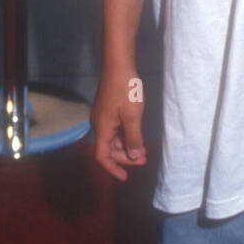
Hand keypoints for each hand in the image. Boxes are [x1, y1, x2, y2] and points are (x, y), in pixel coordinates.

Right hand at [91, 65, 146, 179]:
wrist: (117, 66)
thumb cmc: (125, 90)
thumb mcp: (132, 116)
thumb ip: (133, 138)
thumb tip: (135, 157)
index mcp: (102, 129)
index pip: (102, 157)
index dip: (113, 169)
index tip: (125, 177)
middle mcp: (99, 125)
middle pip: (109, 149)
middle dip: (125, 158)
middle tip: (144, 160)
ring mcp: (102, 117)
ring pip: (113, 139)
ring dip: (126, 147)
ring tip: (143, 150)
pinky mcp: (107, 110)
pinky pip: (114, 130)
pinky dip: (125, 137)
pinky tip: (136, 136)